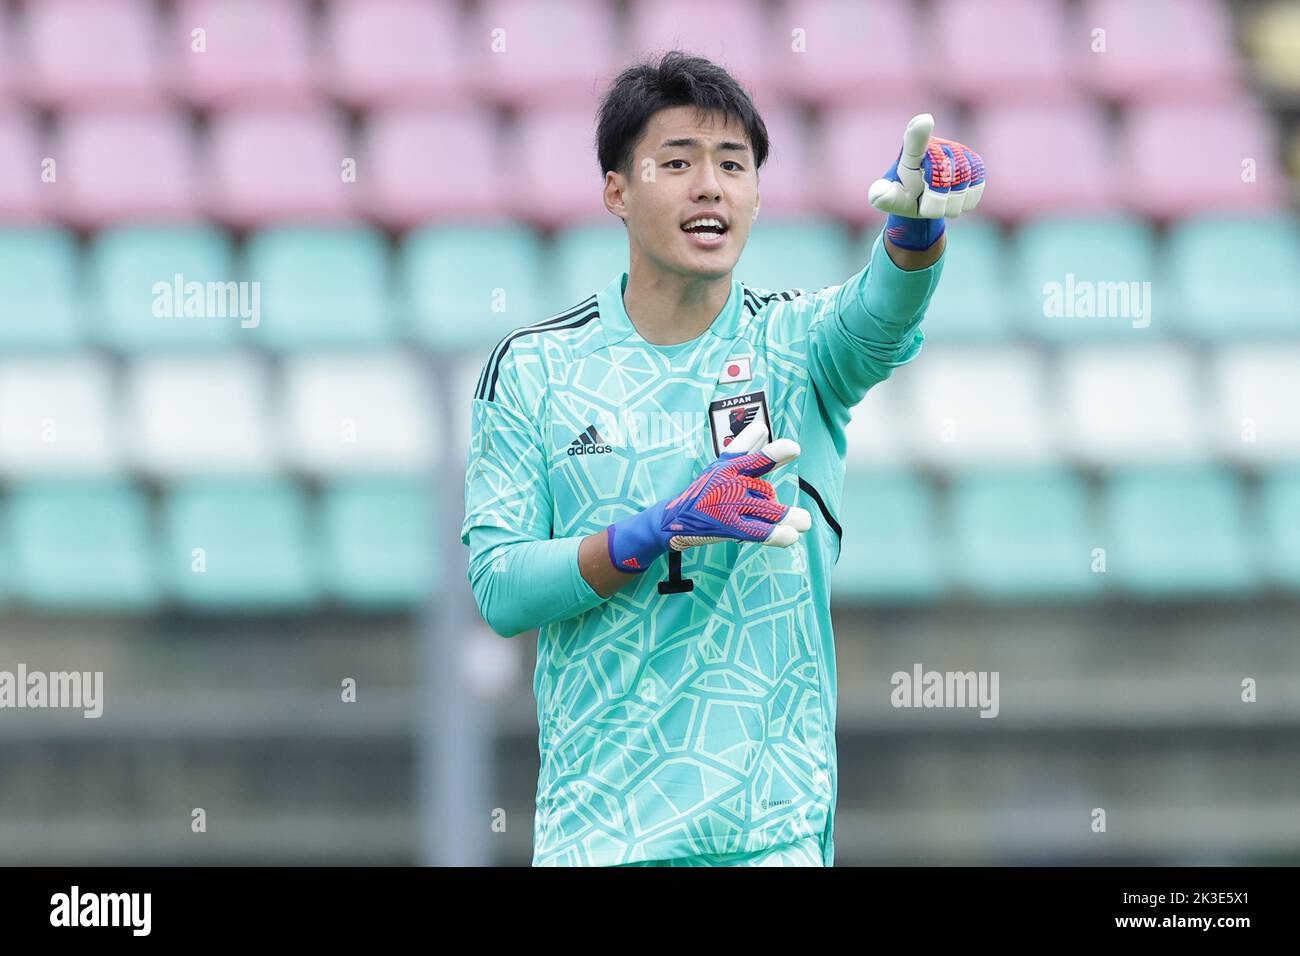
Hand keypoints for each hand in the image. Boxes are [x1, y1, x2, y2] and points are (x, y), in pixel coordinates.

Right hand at [606, 420, 811, 573]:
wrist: (675, 520)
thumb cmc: (706, 490)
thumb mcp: (722, 466)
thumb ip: (747, 450)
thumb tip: (762, 428)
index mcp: (728, 466)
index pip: (746, 452)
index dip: (764, 446)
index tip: (787, 443)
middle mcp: (728, 483)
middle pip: (758, 479)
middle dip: (775, 465)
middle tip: (794, 454)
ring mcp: (728, 505)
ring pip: (764, 509)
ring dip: (785, 516)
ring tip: (804, 521)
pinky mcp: (729, 526)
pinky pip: (757, 531)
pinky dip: (774, 534)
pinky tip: (790, 536)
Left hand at [868, 113, 985, 249]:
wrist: (924, 200)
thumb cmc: (903, 196)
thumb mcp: (889, 199)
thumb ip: (882, 197)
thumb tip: (878, 195)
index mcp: (910, 154)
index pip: (914, 141)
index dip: (919, 132)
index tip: (924, 121)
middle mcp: (936, 145)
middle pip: (943, 174)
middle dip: (937, 200)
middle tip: (926, 210)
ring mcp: (957, 151)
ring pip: (963, 180)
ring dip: (952, 204)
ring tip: (940, 207)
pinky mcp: (973, 161)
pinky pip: (978, 182)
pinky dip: (968, 200)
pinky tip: (957, 203)